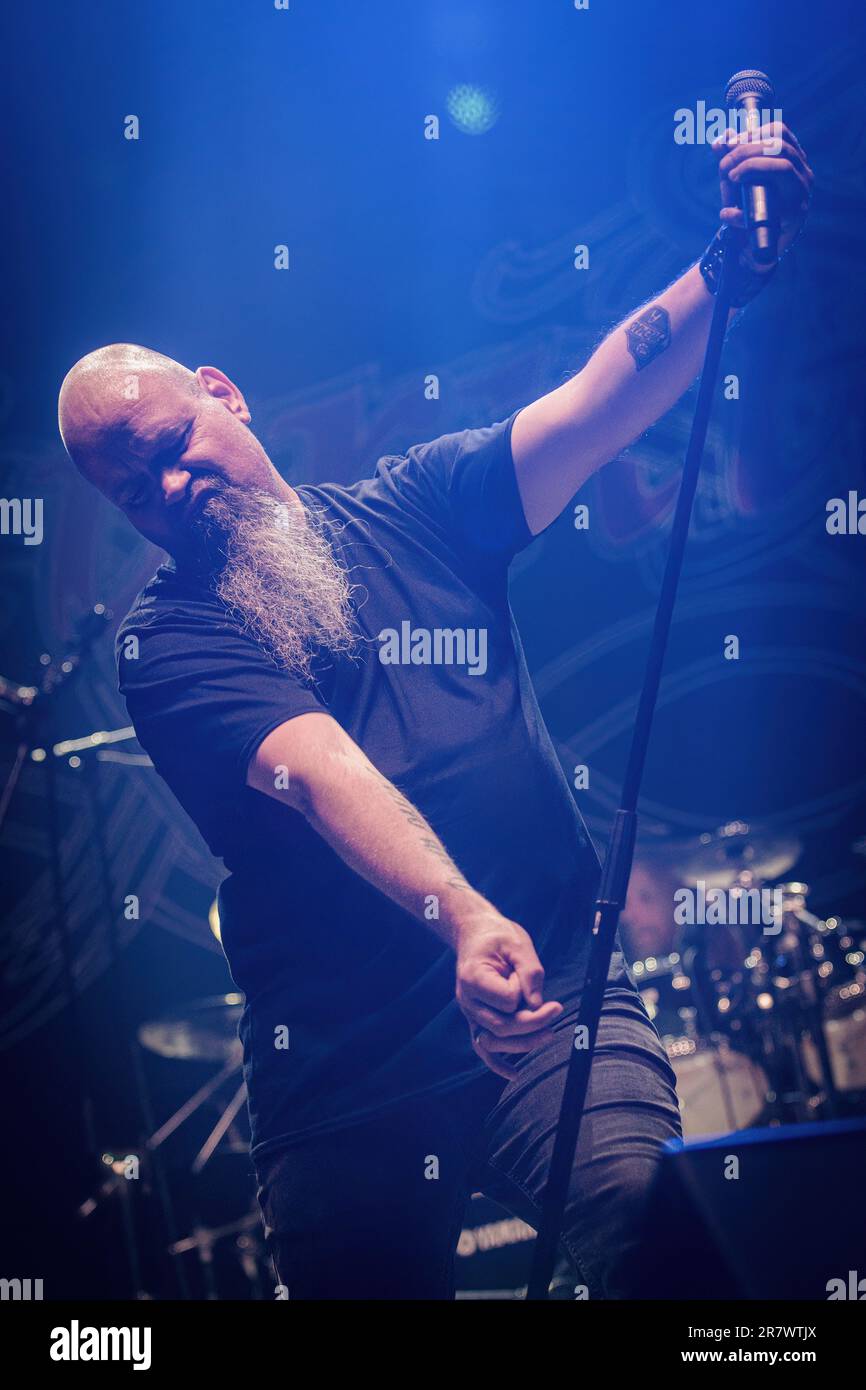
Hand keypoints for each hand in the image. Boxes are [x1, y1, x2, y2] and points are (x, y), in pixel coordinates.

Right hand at [454, 913, 561, 1079]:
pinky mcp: (476, 1019)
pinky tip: (514, 1074)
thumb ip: (529, 972)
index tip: (525, 975)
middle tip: (557, 1010)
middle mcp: (468, 1000)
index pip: (506, 999)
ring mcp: (470, 1013)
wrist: (475, 934)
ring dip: (524, 1043)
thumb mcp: (517, 943)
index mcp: (473, 977)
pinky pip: (483, 1048)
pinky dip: (497, 1064)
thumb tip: (537, 1004)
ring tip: (550, 1034)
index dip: (523, 991)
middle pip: (502, 1026)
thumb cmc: (497, 937)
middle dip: (533, 1023)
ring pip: (495, 1041)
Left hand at [713, 121, 812, 264]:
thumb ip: (729, 161)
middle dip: (746, 150)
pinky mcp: (796, 214)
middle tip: (724, 164)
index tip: (730, 143)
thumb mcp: (735, 184)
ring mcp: (802, 193)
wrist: (752, 253)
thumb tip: (719, 140)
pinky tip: (730, 206)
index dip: (754, 132)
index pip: (780, 132)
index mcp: (792, 161)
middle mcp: (803, 174)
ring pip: (783, 164)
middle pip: (780, 145)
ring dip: (750, 166)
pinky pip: (773, 196)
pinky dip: (747, 198)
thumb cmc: (746, 214)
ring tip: (729, 177)